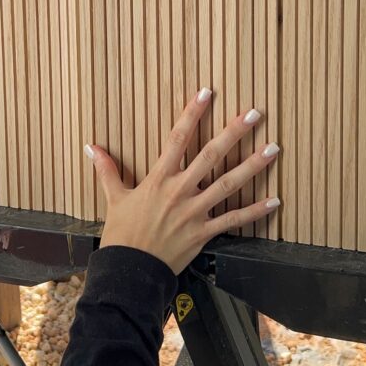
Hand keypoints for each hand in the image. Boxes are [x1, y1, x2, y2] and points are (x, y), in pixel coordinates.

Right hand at [85, 89, 280, 274]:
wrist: (129, 271)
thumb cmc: (122, 235)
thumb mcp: (114, 199)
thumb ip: (107, 170)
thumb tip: (92, 148)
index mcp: (158, 179)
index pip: (177, 139)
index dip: (192, 114)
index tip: (206, 94)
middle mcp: (179, 191)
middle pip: (210, 156)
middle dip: (234, 133)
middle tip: (254, 115)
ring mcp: (194, 212)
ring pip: (228, 184)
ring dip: (253, 166)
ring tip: (273, 149)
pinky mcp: (203, 233)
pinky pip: (233, 220)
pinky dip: (255, 211)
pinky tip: (274, 201)